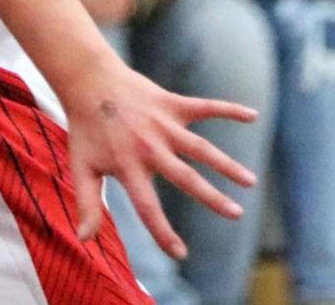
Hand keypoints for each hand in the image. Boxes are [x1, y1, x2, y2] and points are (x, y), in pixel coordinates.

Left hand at [64, 54, 257, 257]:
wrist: (87, 80)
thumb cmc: (86, 128)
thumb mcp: (81, 167)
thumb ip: (87, 204)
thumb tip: (82, 241)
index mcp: (128, 166)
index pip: (147, 206)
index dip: (161, 231)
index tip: (180, 254)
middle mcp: (148, 147)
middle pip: (184, 176)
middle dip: (211, 196)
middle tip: (237, 214)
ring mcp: (162, 124)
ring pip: (200, 147)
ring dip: (226, 163)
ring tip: (250, 181)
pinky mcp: (171, 103)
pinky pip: (204, 107)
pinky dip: (228, 109)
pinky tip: (253, 116)